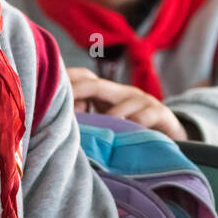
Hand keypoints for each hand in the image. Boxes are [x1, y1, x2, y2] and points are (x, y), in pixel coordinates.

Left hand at [66, 67, 187, 140]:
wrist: (172, 137)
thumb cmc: (134, 132)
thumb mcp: (110, 125)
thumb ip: (89, 122)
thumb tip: (59, 124)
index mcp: (108, 94)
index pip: (84, 79)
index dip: (66, 82)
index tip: (45, 91)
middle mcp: (123, 93)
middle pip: (96, 85)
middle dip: (76, 91)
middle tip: (60, 104)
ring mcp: (142, 101)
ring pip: (121, 103)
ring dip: (106, 115)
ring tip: (94, 128)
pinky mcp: (161, 113)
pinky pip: (145, 116)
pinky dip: (134, 122)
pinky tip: (124, 132)